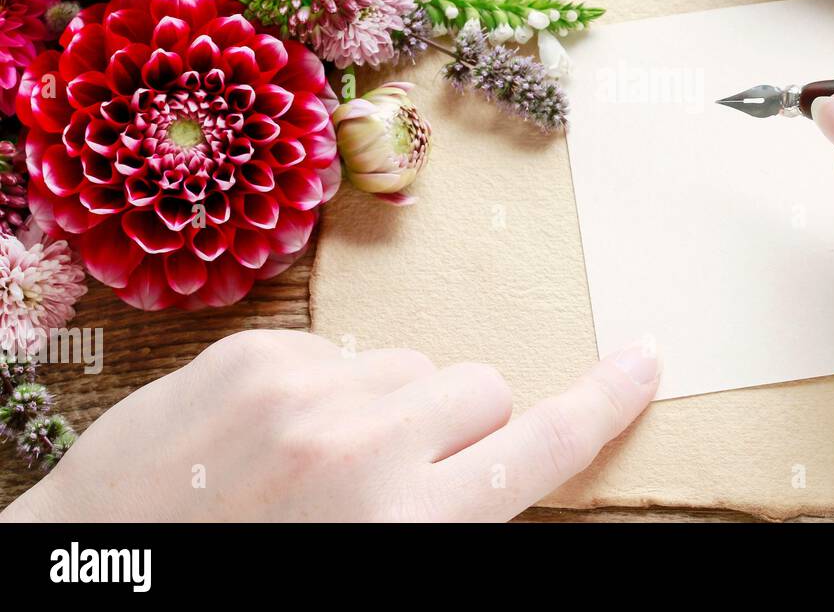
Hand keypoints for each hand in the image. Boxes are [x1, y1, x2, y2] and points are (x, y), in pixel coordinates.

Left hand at [1, 329, 659, 520]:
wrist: (94, 567)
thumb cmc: (242, 578)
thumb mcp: (372, 567)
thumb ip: (442, 513)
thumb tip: (490, 453)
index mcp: (403, 527)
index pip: (535, 451)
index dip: (602, 406)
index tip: (643, 362)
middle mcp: (363, 449)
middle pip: (481, 390)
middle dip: (459, 428)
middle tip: (400, 478)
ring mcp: (305, 391)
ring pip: (411, 364)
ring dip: (390, 406)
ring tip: (317, 461)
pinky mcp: (256, 354)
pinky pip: (341, 350)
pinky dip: (327, 389)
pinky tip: (269, 436)